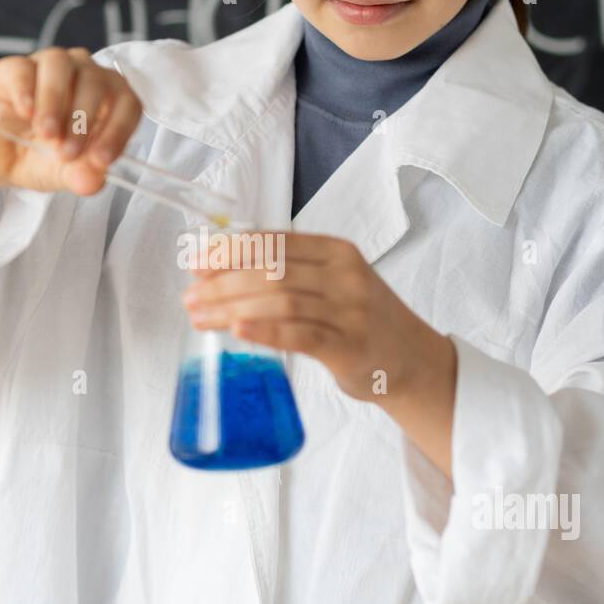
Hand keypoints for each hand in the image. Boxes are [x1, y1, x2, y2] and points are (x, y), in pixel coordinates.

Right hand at [0, 46, 143, 197]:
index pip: (127, 103)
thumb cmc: (40, 158)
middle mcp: (82, 74)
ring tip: (47, 134)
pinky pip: (23, 69)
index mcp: (106, 98)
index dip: (118, 130)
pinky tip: (26, 113)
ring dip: (56, 100)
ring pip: (61, 65)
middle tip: (67, 153)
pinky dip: (26, 90)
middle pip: (96, 80)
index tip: (101, 159)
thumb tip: (93, 181)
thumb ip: (81, 176)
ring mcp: (47, 67)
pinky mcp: (13, 69)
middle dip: (83, 120)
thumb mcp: (63, 174)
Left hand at [183, 230, 456, 475]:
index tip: (196, 262)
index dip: (230, 250)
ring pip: (280, 301)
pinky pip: (300, 336)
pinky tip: (236, 331)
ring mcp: (349, 311)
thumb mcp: (335, 282)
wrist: (414, 361)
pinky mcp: (349, 347)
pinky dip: (265, 331)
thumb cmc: (362, 321)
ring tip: (200, 317)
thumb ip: (291, 273)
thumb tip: (221, 270)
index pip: (274, 242)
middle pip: (271, 271)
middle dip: (222, 282)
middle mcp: (345, 276)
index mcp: (337, 252)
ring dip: (232, 308)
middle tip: (190, 297)